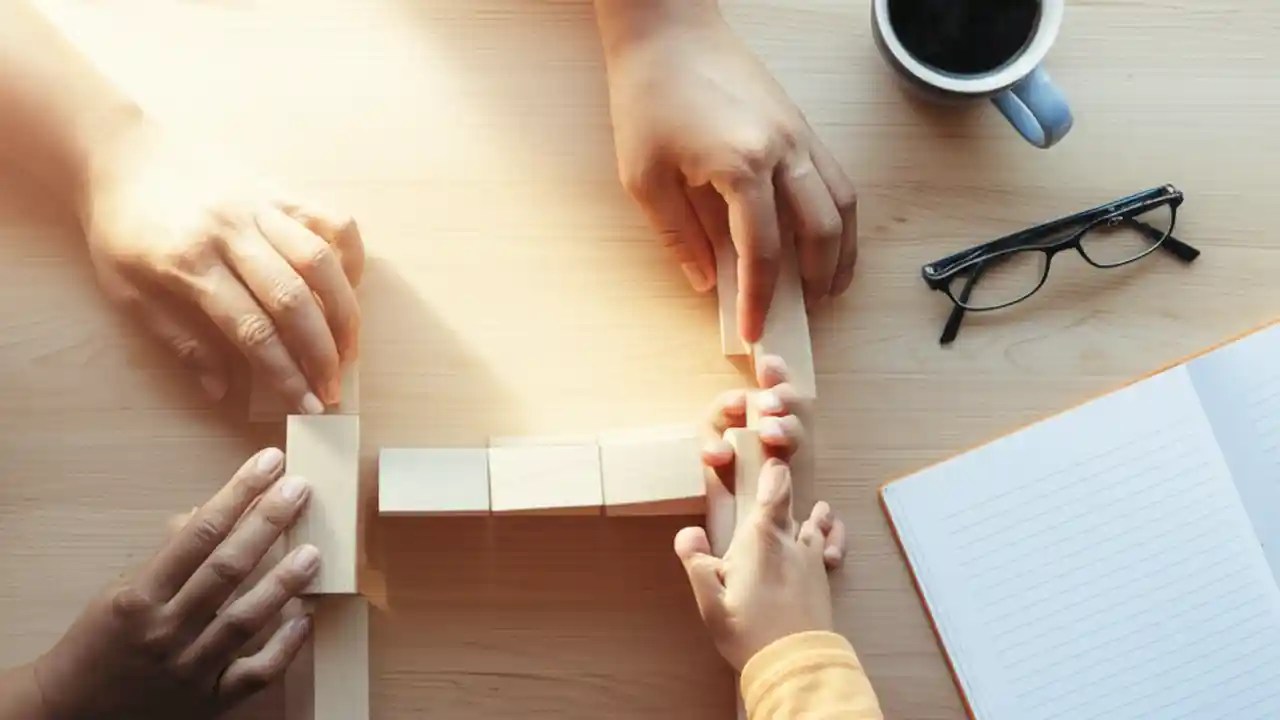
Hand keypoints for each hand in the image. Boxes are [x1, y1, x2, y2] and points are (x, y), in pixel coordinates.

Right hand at [31, 448, 318, 719]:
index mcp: (140, 596)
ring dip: (283, 582)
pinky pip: (256, 673)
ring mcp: (189, 668)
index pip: (198, 534)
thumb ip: (164, 555)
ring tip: (313, 551)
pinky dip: (284, 646)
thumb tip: (200, 512)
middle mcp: (165, 630)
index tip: (268, 463)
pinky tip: (305, 617)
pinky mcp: (209, 701)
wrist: (73, 714)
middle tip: (300, 489)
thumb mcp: (118, 592)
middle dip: (267, 523)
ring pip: (245, 619)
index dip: (237, 494)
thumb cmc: (100, 644)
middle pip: (226, 569)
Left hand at [81, 121, 364, 412]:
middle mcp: (232, 232)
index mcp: (189, 262)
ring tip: (349, 347)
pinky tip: (348, 288)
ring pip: (321, 259)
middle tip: (334, 388)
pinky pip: (332, 220)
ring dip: (346, 311)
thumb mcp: (128, 291)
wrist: (120, 154)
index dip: (286, 373)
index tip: (306, 405)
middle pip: (294, 299)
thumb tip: (221, 390)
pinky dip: (351, 256)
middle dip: (323, 352)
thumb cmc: (121, 229)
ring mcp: (261, 205)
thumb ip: (179, 340)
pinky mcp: (281, 188)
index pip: (252, 328)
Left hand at [600, 2, 857, 340]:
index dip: (760, 298)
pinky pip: (836, 178)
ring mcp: (800, 134)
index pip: (763, 252)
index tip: (755, 330)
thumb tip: (706, 281)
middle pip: (822, 231)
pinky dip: (839, 216)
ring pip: (842, 204)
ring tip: (827, 285)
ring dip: (841, 251)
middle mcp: (783, 151)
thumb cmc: (648, 97)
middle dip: (817, 281)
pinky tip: (824, 238)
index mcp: (742, 166)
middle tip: (800, 312)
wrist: (668, 30)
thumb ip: (679, 236)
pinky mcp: (801, 124)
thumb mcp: (644, 178)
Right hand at [680, 356, 846, 670]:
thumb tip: (686, 531)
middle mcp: (792, 542)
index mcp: (762, 541)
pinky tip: (826, 527)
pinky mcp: (823, 577)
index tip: (772, 440)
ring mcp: (812, 559)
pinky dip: (828, 531)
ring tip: (804, 498)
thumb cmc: (749, 633)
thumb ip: (697, 563)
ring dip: (807, 508)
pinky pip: (829, 544)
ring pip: (814, 520)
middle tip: (779, 458)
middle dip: (785, 477)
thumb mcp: (711, 603)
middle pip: (792, 501)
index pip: (774, 491)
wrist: (797, 665)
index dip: (774, 465)